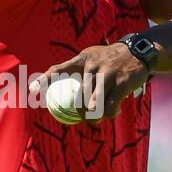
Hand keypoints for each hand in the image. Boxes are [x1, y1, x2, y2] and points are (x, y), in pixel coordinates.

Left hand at [30, 43, 147, 120]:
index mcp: (82, 59)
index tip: (32, 90)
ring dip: (94, 117)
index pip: (59, 69)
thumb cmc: (110, 58)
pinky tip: (113, 113)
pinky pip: (111, 106)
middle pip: (79, 96)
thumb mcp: (93, 57)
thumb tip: (60, 90)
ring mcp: (107, 74)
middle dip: (79, 112)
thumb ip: (79, 70)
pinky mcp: (121, 83)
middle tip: (82, 116)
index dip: (44, 80)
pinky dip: (111, 113)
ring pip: (95, 105)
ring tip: (95, 120)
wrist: (139, 51)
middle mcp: (93, 66)